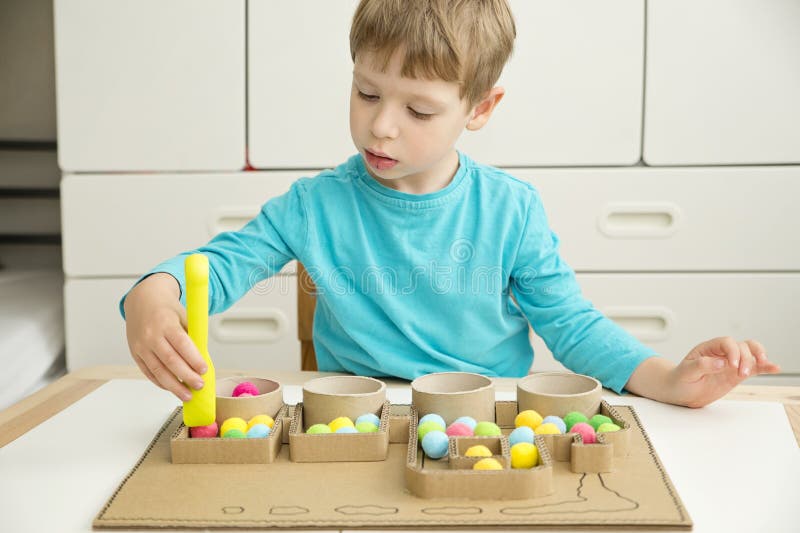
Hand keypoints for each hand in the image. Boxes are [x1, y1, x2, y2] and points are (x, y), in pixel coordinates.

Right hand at [123, 273, 207, 400]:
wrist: (143, 300)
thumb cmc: (167, 309)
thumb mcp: (184, 316)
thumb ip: (192, 337)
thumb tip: (203, 361)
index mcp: (165, 323)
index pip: (181, 344)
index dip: (193, 359)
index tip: (204, 369)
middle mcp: (151, 336)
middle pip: (170, 361)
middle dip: (186, 376)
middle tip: (199, 385)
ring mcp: (141, 346)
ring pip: (158, 371)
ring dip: (174, 386)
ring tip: (187, 395)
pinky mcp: (135, 354)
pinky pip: (148, 372)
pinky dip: (161, 383)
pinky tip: (172, 388)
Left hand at [671, 337, 780, 407]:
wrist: (680, 392)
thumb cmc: (680, 379)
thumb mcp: (686, 372)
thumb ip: (702, 365)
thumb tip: (721, 362)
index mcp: (708, 348)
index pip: (727, 342)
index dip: (733, 351)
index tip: (732, 365)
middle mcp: (722, 353)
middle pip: (742, 346)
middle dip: (746, 358)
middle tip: (741, 373)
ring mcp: (731, 363)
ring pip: (751, 353)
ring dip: (758, 358)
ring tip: (761, 366)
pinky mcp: (736, 374)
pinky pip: (753, 368)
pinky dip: (765, 367)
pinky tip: (775, 368)